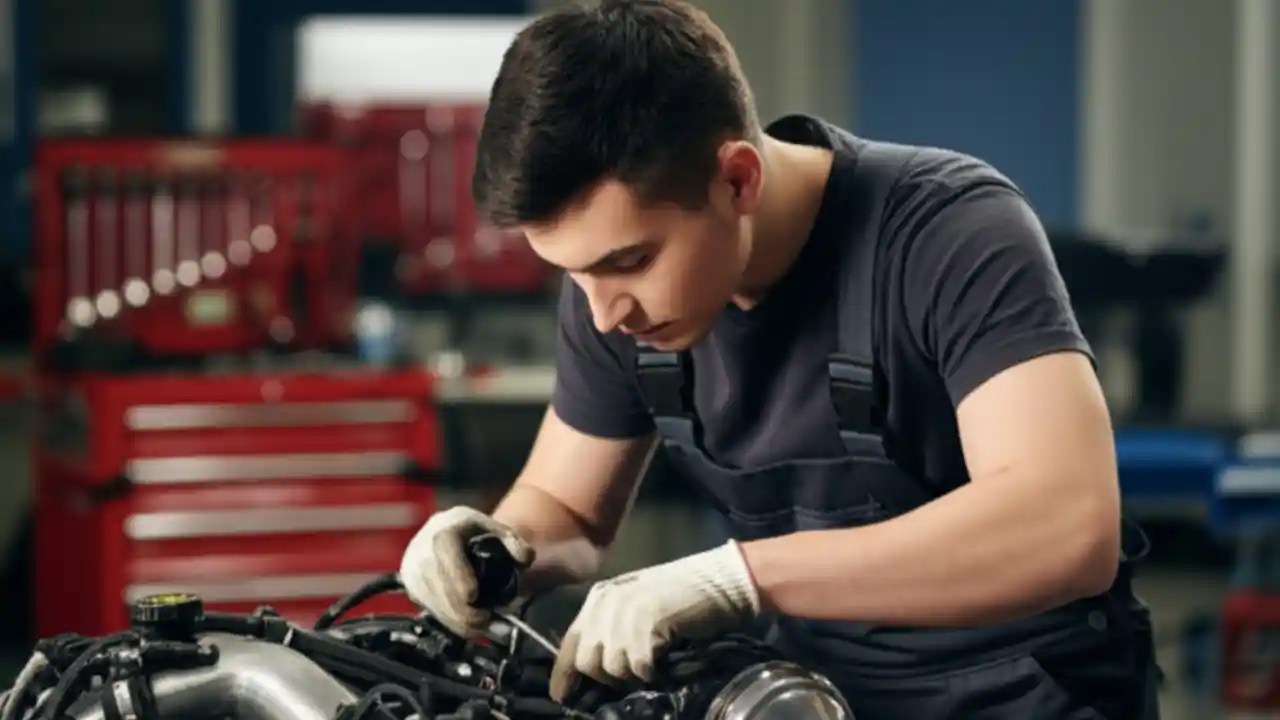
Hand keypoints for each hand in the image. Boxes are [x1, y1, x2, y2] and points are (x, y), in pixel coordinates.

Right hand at [399, 506, 534, 636]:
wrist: (442, 530)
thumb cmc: (472, 532)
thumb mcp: (495, 529)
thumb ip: (515, 542)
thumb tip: (525, 559)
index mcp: (443, 531)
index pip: (446, 555)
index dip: (458, 577)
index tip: (473, 596)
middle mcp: (421, 549)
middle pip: (438, 584)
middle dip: (462, 608)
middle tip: (485, 622)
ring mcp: (411, 568)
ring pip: (431, 600)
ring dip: (455, 619)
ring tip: (478, 627)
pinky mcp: (409, 585)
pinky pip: (427, 607)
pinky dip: (447, 619)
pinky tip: (463, 625)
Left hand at [549, 540, 759, 700]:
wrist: (722, 580)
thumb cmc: (683, 596)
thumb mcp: (637, 607)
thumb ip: (611, 630)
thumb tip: (594, 668)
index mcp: (601, 597)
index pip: (570, 642)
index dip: (564, 675)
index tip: (563, 696)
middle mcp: (607, 602)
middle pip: (587, 660)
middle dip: (606, 677)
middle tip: (631, 676)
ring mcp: (626, 611)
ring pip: (612, 667)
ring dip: (631, 675)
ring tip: (651, 665)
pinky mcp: (648, 623)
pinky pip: (638, 666)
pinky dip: (651, 673)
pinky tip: (662, 664)